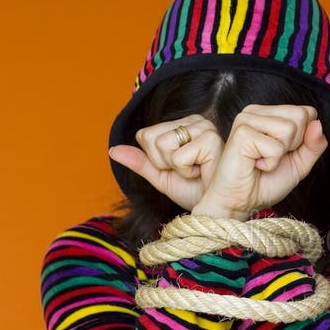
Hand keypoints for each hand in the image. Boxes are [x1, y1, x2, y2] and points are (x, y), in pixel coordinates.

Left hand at [109, 114, 223, 211]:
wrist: (217, 209)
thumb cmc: (196, 192)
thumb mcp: (162, 177)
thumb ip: (140, 162)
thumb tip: (112, 150)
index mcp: (183, 124)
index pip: (145, 135)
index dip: (155, 159)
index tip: (179, 168)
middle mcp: (195, 120)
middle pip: (151, 138)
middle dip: (163, 162)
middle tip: (188, 171)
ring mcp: (204, 127)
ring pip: (162, 145)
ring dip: (176, 167)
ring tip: (197, 171)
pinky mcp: (211, 140)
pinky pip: (177, 157)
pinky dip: (186, 171)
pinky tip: (204, 172)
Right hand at [192, 104, 328, 220]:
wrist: (241, 202)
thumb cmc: (266, 182)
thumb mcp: (300, 163)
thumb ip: (314, 144)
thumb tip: (319, 124)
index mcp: (269, 113)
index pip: (307, 112)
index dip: (304, 138)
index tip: (283, 152)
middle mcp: (256, 111)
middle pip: (301, 116)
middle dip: (294, 144)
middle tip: (271, 157)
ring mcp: (247, 119)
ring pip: (290, 129)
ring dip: (281, 154)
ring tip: (262, 160)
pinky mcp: (242, 133)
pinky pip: (276, 147)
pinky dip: (271, 163)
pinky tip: (255, 164)